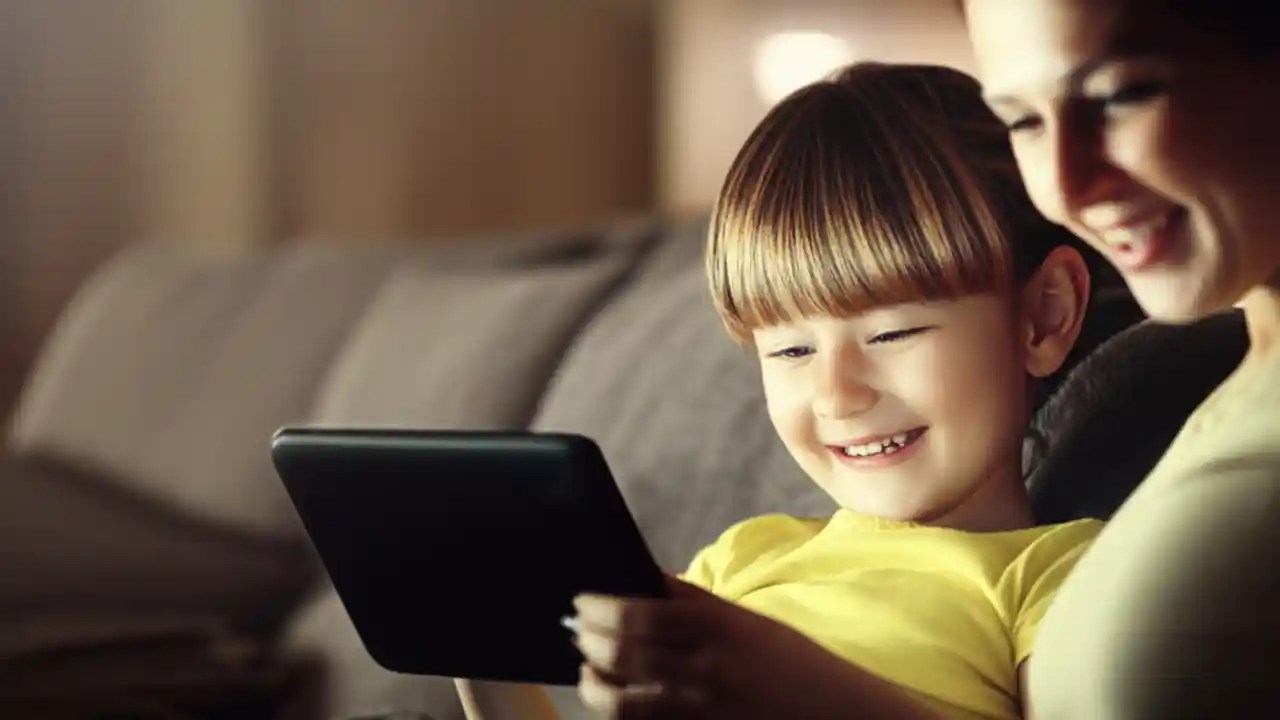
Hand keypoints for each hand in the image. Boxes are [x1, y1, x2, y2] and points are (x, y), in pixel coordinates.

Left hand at [567, 576, 871, 719]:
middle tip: (575, 632)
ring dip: (594, 685)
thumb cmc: (791, 665)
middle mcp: (708, 667)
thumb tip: (643, 582)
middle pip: (623, 653)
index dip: (599, 608)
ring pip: (623, 701)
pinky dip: (621, 717)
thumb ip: (695, 603)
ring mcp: (704, 709)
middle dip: (587, 641)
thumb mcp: (747, 622)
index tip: (581, 601)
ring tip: (587, 673)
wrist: (843, 717)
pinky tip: (615, 704)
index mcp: (719, 626)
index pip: (639, 612)